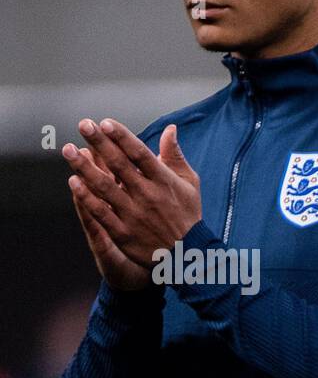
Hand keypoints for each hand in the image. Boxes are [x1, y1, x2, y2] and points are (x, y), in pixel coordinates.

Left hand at [61, 119, 200, 265]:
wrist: (188, 255)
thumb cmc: (188, 215)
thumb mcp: (189, 183)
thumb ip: (175, 156)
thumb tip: (170, 129)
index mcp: (163, 181)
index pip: (140, 153)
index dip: (122, 136)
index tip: (105, 122)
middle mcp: (147, 195)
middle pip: (119, 164)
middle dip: (99, 143)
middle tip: (83, 124)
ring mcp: (134, 215)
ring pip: (104, 187)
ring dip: (84, 167)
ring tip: (68, 150)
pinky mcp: (123, 233)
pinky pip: (101, 212)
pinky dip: (86, 197)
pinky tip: (74, 181)